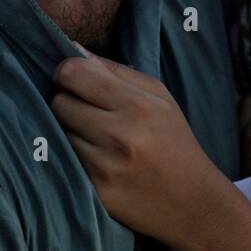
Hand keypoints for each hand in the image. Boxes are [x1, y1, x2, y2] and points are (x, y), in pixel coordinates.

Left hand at [52, 53, 221, 241]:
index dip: (67, 73)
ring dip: (71, 131)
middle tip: (87, 111)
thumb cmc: (173, 140)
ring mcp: (106, 167)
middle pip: (59, 102)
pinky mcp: (96, 193)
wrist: (192, 201)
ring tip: (94, 137)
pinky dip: (73, 157)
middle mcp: (120, 135)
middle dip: (69, 102)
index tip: (75, 80)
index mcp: (138, 105)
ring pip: (58, 132)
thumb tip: (73, 49)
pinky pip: (65, 160)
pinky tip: (95, 159)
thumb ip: (115, 70)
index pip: (72, 73)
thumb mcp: (158, 97)